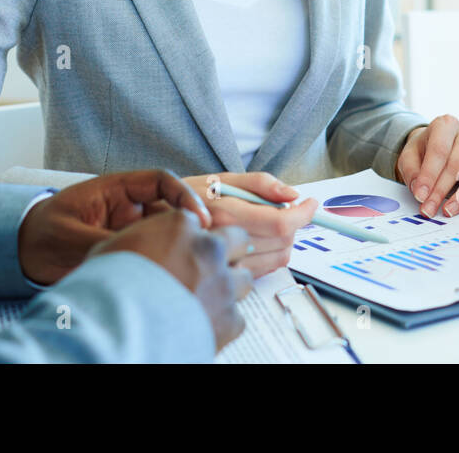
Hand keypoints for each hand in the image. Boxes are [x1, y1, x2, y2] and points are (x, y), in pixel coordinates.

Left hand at [18, 168, 210, 285]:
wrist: (21, 252)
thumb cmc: (41, 234)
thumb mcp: (70, 237)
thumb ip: (103, 242)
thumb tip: (135, 253)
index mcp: (115, 189)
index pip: (160, 181)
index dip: (183, 195)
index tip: (196, 217)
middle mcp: (128, 206)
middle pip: (173, 204)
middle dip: (196, 218)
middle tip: (216, 237)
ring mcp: (131, 227)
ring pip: (169, 229)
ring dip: (187, 240)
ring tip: (206, 256)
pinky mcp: (131, 249)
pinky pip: (158, 250)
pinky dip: (174, 257)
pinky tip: (186, 271)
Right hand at [89, 210, 253, 349]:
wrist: (122, 328)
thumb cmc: (109, 287)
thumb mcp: (112, 248)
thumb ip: (139, 240)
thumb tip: (137, 248)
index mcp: (180, 226)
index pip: (198, 220)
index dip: (193, 235)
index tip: (187, 245)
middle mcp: (208, 250)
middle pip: (237, 239)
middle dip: (229, 249)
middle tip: (213, 262)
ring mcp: (223, 285)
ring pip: (243, 277)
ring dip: (229, 285)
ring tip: (209, 298)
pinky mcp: (230, 319)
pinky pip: (237, 317)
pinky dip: (224, 322)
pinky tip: (204, 324)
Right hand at [183, 172, 318, 277]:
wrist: (148, 225)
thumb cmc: (183, 198)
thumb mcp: (219, 179)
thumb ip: (259, 183)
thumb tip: (292, 193)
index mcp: (226, 212)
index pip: (280, 221)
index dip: (303, 214)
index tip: (310, 205)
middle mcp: (225, 240)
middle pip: (283, 242)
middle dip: (294, 226)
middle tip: (289, 211)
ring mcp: (222, 263)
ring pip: (276, 260)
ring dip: (284, 242)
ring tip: (270, 226)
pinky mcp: (222, 279)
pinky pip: (261, 272)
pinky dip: (268, 257)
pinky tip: (256, 242)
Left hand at [395, 116, 458, 216]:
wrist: (439, 145)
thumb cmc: (425, 150)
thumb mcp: (409, 155)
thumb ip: (412, 171)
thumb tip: (420, 191)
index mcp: (447, 125)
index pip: (439, 150)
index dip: (429, 175)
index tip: (420, 195)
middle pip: (457, 164)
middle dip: (441, 191)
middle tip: (429, 208)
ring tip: (450, 209)